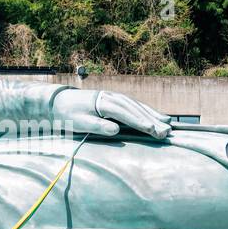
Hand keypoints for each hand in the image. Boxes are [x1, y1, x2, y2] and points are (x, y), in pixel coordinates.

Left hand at [54, 89, 171, 139]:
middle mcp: (110, 97)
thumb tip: (116, 130)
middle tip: (166, 131)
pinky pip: (133, 104)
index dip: (139, 121)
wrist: (59, 102)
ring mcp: (113, 96)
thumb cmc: (68, 115)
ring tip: (167, 124)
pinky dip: (145, 110)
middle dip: (151, 119)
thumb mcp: (78, 122)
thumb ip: (97, 126)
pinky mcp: (114, 99)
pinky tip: (155, 116)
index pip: (125, 113)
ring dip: (152, 114)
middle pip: (134, 108)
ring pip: (136, 105)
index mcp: (102, 102)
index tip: (152, 130)